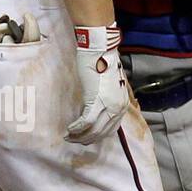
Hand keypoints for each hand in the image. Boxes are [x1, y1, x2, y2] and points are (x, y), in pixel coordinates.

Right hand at [66, 25, 128, 143]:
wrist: (100, 50)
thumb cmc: (103, 63)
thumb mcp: (109, 86)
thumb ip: (106, 99)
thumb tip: (96, 108)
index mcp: (123, 105)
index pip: (111, 129)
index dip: (97, 136)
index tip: (86, 138)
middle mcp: (118, 108)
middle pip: (102, 132)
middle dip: (87, 139)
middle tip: (74, 140)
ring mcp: (108, 106)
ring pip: (94, 130)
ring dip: (79, 136)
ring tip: (69, 136)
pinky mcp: (96, 101)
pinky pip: (86, 121)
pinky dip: (77, 127)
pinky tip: (70, 129)